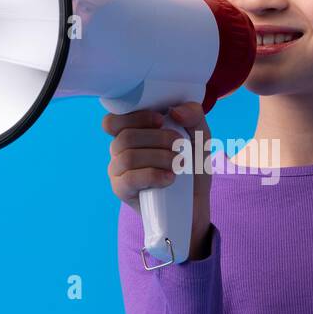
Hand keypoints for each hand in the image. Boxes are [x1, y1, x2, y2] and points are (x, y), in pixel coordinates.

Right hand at [102, 101, 212, 260]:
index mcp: (132, 132)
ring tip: (178, 164)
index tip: (161, 121)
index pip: (113, 121)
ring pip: (128, 156)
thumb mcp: (199, 135)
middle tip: (179, 146)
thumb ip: (193, 114)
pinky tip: (169, 178)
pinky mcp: (122, 190)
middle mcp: (119, 150)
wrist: (195, 201)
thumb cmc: (192, 165)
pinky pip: (130, 178)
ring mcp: (118, 171)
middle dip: (158, 139)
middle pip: (125, 136)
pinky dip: (153, 175)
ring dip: (159, 158)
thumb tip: (175, 111)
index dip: (135, 117)